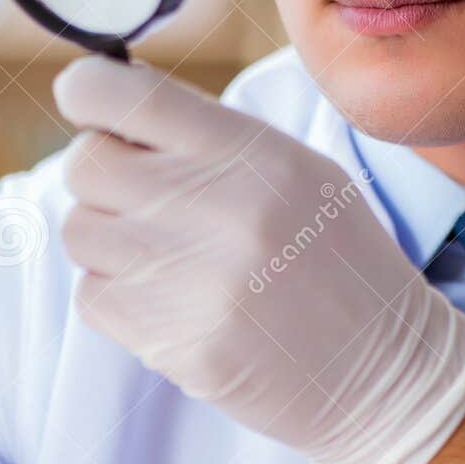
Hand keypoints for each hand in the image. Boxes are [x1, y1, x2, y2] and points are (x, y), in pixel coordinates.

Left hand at [53, 56, 464, 463]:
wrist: (385, 373)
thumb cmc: (336, 260)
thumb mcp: (297, 169)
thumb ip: (209, 135)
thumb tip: (111, 102)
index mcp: (249, 152)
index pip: (119, 96)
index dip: (84, 90)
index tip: (86, 102)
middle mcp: (214, 207)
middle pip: (86, 164)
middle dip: (101, 173)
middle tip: (141, 193)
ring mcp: (189, 279)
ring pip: (80, 230)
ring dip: (107, 238)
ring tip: (166, 254)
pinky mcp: (170, 341)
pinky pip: (92, 296)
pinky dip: (118, 297)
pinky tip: (173, 302)